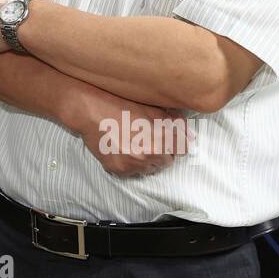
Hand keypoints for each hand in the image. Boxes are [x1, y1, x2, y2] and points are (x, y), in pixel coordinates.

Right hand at [69, 88, 186, 178]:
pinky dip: (131, 164)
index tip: (171, 139)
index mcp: (160, 138)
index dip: (176, 142)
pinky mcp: (118, 170)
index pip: (182, 149)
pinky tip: (123, 149)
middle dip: (162, 152)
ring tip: (135, 144)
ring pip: (150, 169)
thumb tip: (188, 133)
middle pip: (167, 162)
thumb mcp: (150, 107)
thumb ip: (173, 122)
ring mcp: (132, 164)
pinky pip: (132, 172)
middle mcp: (149, 154)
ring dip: (147, 160)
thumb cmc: (119, 105)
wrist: (90, 111)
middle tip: (149, 139)